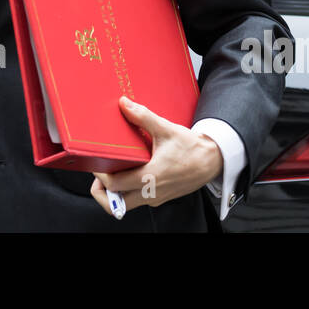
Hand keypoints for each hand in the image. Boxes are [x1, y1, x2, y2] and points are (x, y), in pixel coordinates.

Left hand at [90, 95, 222, 217]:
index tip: (95, 162)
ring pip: (127, 205)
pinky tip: (128, 174)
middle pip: (116, 204)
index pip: (115, 185)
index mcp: (151, 177)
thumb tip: (124, 104)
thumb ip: (143, 117)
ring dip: (115, 194)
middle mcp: (152, 192)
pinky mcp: (161, 198)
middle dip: (102, 192)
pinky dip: (128, 192)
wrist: (213, 160)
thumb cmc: (191, 147)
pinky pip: (139, 200)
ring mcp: (156, 198)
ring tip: (111, 174)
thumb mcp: (166, 129)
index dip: (100, 176)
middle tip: (98, 175)